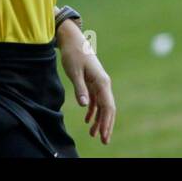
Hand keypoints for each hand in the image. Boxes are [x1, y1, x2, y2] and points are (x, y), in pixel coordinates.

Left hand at [56, 20, 114, 144]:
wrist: (72, 39)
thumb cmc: (73, 54)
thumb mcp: (74, 72)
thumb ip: (80, 89)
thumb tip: (84, 105)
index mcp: (102, 81)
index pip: (107, 106)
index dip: (107, 122)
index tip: (104, 136)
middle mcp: (103, 83)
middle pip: (108, 108)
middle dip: (106, 125)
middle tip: (104, 141)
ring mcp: (99, 82)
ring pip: (102, 105)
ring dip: (99, 120)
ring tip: (93, 135)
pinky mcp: (93, 82)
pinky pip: (96, 100)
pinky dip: (93, 110)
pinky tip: (88, 121)